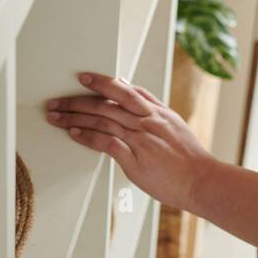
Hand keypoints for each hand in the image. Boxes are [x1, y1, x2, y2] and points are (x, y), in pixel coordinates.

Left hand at [44, 72, 217, 211]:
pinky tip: (74, 134)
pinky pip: (106, 143)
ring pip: (102, 121)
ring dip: (75, 117)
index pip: (122, 89)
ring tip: (57, 117)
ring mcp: (140, 140)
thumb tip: (129, 87)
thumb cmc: (187, 156)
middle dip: (77, 101)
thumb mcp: (172, 122)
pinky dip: (88, 137)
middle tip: (57, 101)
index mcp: (155, 111)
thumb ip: (150, 105)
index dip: (100, 82)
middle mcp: (146, 122)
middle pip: (105, 104)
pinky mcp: (135, 160)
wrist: (200, 180)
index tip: (82, 78)